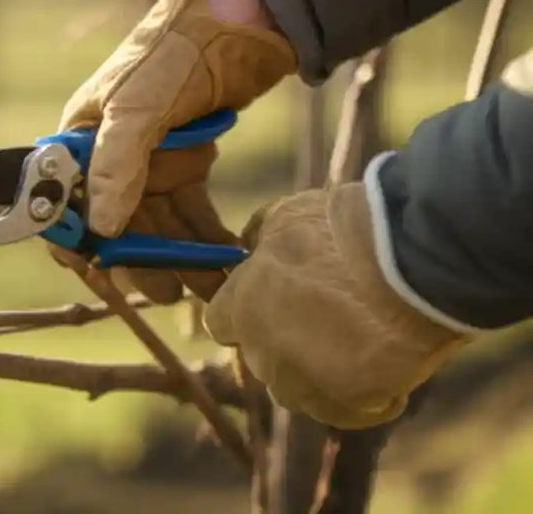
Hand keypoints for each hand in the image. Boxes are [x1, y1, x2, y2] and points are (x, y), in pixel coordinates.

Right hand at [50, 0, 295, 302]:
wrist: (240, 20)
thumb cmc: (174, 53)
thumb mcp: (138, 107)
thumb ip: (116, 166)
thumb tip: (99, 228)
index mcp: (80, 137)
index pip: (64, 201)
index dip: (77, 240)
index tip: (100, 274)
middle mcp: (108, 154)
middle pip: (115, 222)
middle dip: (142, 259)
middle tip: (168, 293)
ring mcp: (147, 162)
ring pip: (157, 223)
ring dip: (181, 257)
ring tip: (210, 291)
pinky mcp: (186, 165)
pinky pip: (190, 212)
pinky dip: (207, 236)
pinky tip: (227, 259)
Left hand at [204, 183, 469, 428]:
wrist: (409, 263)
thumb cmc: (344, 232)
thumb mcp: (287, 215)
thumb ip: (259, 237)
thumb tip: (250, 245)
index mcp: (242, 307)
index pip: (219, 322)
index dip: (243, 313)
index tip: (267, 303)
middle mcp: (263, 352)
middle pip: (261, 357)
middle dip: (284, 342)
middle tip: (327, 318)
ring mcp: (304, 384)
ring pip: (298, 390)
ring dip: (318, 374)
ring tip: (357, 345)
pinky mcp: (348, 405)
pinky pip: (344, 411)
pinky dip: (361, 398)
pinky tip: (384, 371)